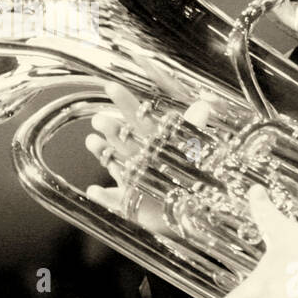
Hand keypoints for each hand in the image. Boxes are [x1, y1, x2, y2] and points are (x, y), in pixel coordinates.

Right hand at [84, 80, 213, 233]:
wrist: (188, 211)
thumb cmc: (187, 175)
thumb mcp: (194, 148)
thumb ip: (194, 127)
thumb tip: (203, 104)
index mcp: (151, 142)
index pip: (136, 117)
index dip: (125, 101)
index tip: (111, 86)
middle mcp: (136, 158)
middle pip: (120, 138)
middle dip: (109, 127)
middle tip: (99, 119)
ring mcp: (130, 180)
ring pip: (112, 163)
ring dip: (102, 152)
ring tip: (93, 142)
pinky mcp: (129, 205)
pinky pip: (112, 201)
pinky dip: (102, 197)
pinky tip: (94, 191)